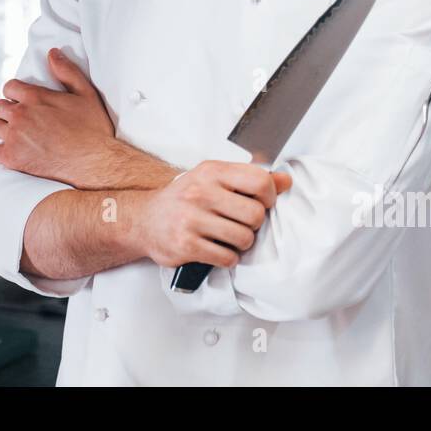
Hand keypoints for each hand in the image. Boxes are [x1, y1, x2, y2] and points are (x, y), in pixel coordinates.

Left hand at [0, 48, 166, 188]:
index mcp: (35, 97)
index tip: (21, 101)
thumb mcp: (86, 93)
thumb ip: (67, 71)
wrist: (94, 162)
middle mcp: (21, 115)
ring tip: (8, 133)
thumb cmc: (93, 129)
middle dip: (6, 111)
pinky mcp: (12, 157)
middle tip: (17, 119)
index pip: (9, 87)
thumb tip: (53, 53)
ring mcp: (14, 136)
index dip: (14, 93)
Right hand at [136, 160, 292, 268]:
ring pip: (244, 238)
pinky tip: (218, 250)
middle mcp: (200, 193)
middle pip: (255, 214)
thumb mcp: (214, 180)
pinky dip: (228, 258)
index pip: (259, 180)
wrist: (144, 220)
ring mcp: (192, 220)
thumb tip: (286, 181)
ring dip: (242, 243)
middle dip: (254, 224)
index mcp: (211, 172)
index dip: (270, 196)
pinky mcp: (186, 245)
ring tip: (230, 238)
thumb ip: (248, 179)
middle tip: (242, 224)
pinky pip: (227, 257)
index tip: (263, 203)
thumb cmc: (185, 199)